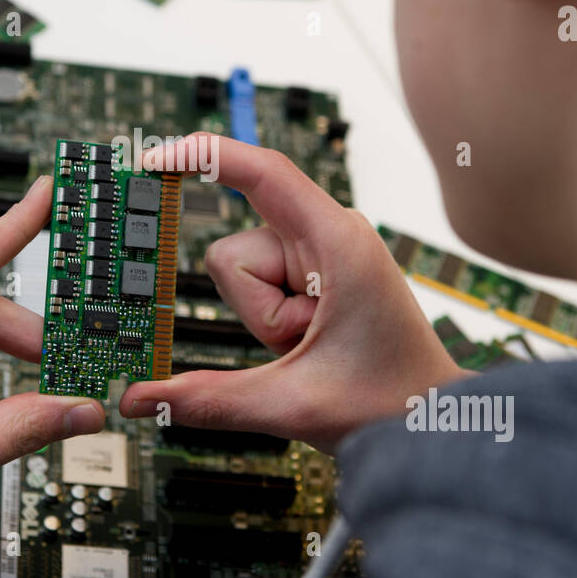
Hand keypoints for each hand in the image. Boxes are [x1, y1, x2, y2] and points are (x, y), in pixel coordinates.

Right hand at [121, 134, 466, 452]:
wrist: (434, 421)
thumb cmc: (392, 400)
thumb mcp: (292, 404)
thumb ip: (210, 399)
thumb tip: (142, 398)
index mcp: (338, 242)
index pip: (262, 173)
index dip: (205, 156)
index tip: (156, 158)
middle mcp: (329, 235)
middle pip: (236, 249)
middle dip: (252, 307)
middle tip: (301, 343)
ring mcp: (321, 253)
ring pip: (241, 272)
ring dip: (264, 318)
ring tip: (310, 346)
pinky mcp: (314, 271)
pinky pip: (259, 285)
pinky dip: (270, 319)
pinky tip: (308, 342)